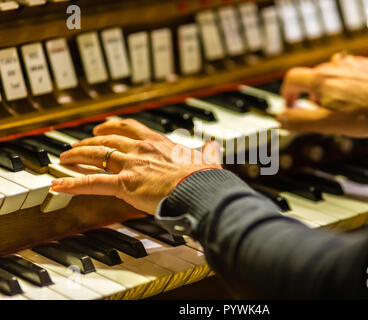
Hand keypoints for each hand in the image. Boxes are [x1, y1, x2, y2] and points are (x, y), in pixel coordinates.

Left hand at [51, 119, 221, 213]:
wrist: (200, 188)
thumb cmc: (204, 177)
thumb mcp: (206, 160)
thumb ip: (206, 152)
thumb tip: (213, 147)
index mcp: (158, 142)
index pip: (130, 128)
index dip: (113, 126)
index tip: (103, 127)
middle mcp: (140, 149)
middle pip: (107, 139)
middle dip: (89, 141)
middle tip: (78, 144)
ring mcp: (130, 165)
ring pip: (95, 156)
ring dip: (77, 156)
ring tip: (64, 158)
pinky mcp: (124, 184)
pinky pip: (92, 183)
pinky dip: (72, 184)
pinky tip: (58, 184)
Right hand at [278, 53, 367, 137]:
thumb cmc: (366, 115)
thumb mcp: (327, 124)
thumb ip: (300, 120)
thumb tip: (280, 119)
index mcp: (321, 80)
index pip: (291, 79)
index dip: (286, 93)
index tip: (291, 104)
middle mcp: (334, 67)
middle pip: (310, 78)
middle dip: (309, 95)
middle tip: (318, 112)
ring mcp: (350, 64)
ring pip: (328, 75)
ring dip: (326, 90)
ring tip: (339, 107)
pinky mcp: (365, 65)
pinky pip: (346, 72)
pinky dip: (343, 84)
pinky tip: (354, 97)